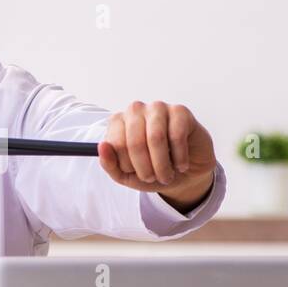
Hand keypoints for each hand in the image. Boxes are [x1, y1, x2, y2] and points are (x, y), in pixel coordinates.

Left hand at [98, 101, 216, 211]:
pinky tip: (181, 164)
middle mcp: (135, 110)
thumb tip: (102, 146)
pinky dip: (179, 158)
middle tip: (155, 178)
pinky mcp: (180, 111)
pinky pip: (177, 136)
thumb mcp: (126, 175)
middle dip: (145, 169)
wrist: (184, 173)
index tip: (136, 174)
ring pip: (156, 138)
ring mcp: (157, 108)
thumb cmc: (152, 170)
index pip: (115, 144)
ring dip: (162, 165)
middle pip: (135, 142)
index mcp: (117, 122)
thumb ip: (110, 164)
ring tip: (167, 175)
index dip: (127, 166)